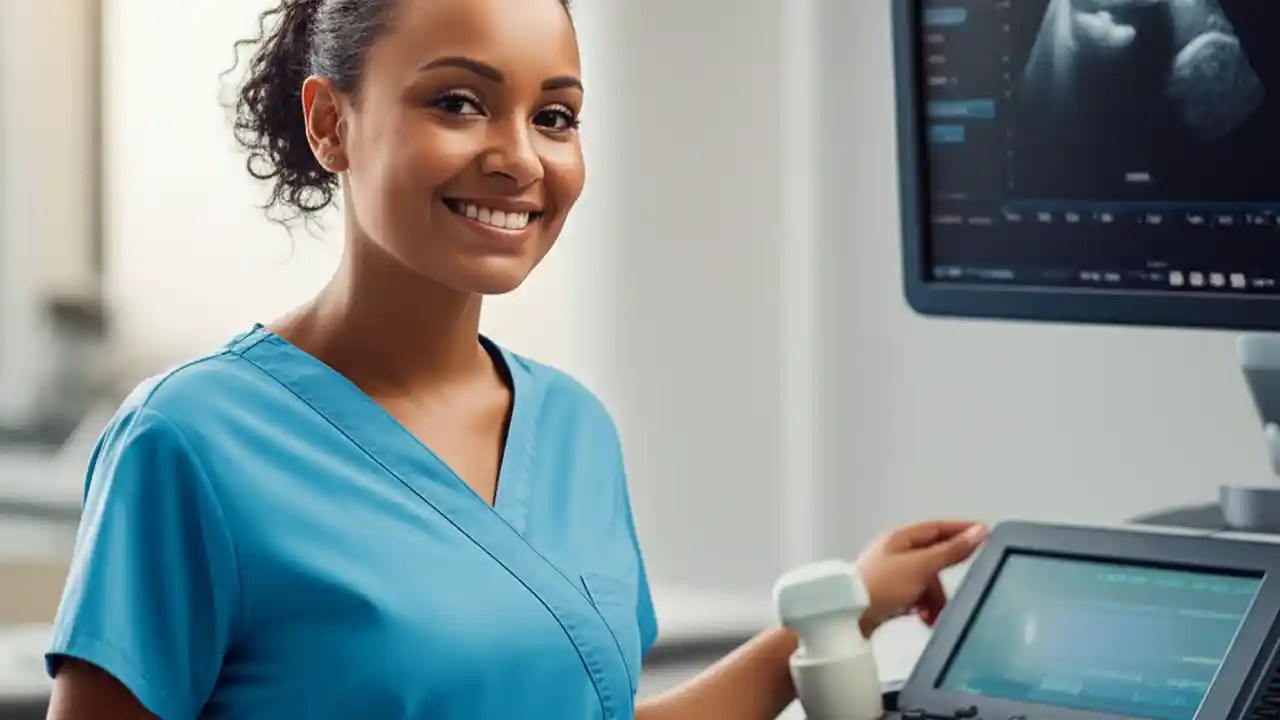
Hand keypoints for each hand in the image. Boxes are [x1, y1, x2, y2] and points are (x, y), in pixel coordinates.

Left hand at [855, 520, 987, 636]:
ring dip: (934, 599)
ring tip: (933, 614)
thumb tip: (978, 531)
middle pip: (934, 559)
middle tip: (958, 591)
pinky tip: (923, 618)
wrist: (849, 615)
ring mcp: (893, 574)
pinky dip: (923, 608)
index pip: (939, 528)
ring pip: (927, 582)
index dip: (963, 530)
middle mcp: (897, 553)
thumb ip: (950, 551)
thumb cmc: (880, 586)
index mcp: (901, 538)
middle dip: (945, 579)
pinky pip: (916, 598)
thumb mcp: (921, 566)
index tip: (987, 534)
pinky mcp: (890, 595)